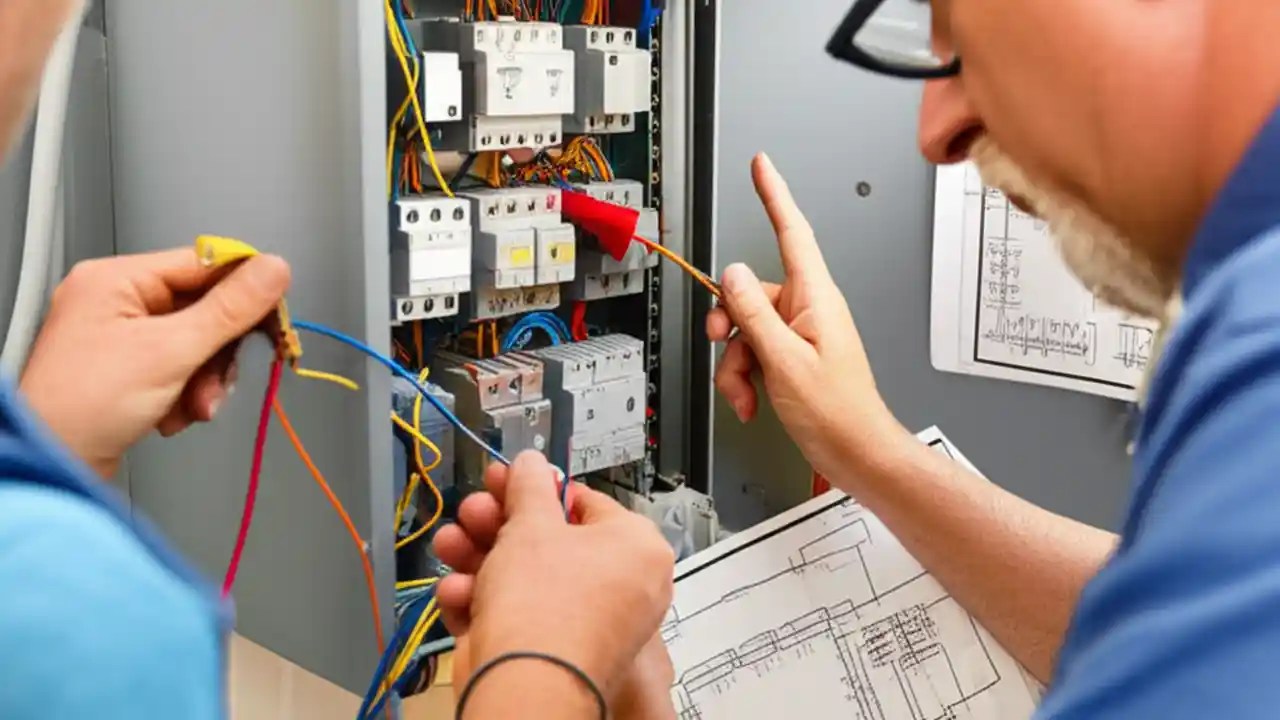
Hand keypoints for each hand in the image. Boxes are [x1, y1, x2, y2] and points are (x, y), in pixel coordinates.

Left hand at [18, 249, 290, 476]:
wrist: (52, 464)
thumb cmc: (83, 406)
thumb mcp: (173, 350)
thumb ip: (230, 309)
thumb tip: (274, 270)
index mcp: (116, 279)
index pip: (203, 263)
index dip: (245, 289)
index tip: (276, 314)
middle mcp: (115, 301)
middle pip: (203, 309)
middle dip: (217, 353)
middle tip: (220, 377)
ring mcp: (119, 337)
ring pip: (196, 344)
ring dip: (204, 380)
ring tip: (193, 406)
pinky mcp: (125, 371)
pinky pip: (179, 369)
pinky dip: (186, 395)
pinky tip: (173, 415)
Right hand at [434, 452, 676, 716]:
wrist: (526, 686)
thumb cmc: (546, 602)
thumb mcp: (531, 524)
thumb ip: (529, 486)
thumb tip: (532, 462)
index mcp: (638, 548)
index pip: (587, 503)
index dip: (537, 489)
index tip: (502, 480)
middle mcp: (623, 588)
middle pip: (551, 541)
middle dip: (498, 523)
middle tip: (471, 511)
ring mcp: (588, 625)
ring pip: (527, 579)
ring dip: (479, 558)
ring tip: (450, 545)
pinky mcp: (553, 654)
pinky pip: (518, 616)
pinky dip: (484, 602)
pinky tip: (457, 592)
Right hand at [706, 154, 905, 479]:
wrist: (857, 453)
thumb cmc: (836, 413)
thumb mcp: (783, 360)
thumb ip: (753, 313)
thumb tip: (732, 274)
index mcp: (815, 298)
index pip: (792, 232)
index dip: (774, 195)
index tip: (762, 166)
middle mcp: (809, 309)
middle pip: (749, 293)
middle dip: (729, 326)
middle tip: (726, 347)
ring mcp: (801, 333)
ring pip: (746, 328)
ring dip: (735, 363)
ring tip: (748, 392)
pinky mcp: (794, 356)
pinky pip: (753, 352)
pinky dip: (745, 377)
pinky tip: (753, 400)